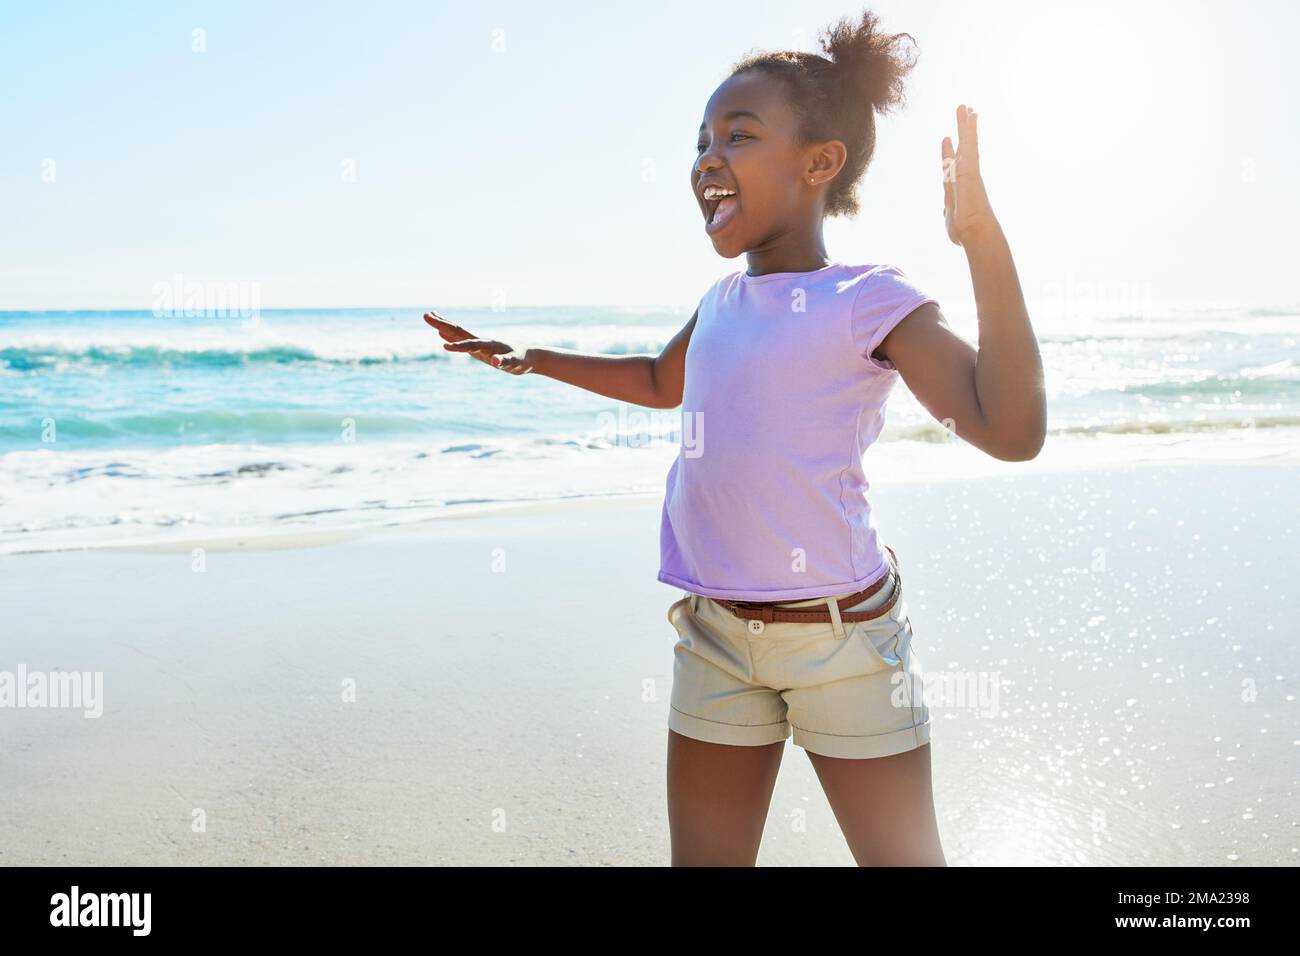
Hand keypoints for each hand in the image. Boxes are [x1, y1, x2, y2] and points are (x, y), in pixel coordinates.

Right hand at [422, 310, 535, 374]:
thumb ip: (505, 362)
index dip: (457, 346)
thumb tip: (495, 362)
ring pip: (458, 332)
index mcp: (488, 344)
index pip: (470, 344)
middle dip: (442, 323)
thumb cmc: (522, 360)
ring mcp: (479, 343)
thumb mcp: (515, 363)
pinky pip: (461, 339)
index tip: (443, 345)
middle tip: (425, 315)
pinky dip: (450, 334)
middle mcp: (481, 341)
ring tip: (429, 316)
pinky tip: (441, 332)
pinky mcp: (479, 347)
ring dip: (443, 325)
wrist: (528, 356)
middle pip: (458, 331)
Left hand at [942, 104, 997, 246]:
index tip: (946, 138)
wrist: (974, 231)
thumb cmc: (964, 230)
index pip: (951, 163)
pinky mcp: (972, 166)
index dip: (948, 151)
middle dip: (961, 130)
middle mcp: (964, 174)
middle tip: (962, 112)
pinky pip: (970, 143)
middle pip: (962, 147)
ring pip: (967, 142)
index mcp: (956, 184)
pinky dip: (970, 129)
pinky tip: (971, 116)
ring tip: (965, 107)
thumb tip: (945, 210)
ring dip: (966, 124)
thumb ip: (948, 209)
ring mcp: (968, 169)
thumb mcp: (950, 217)